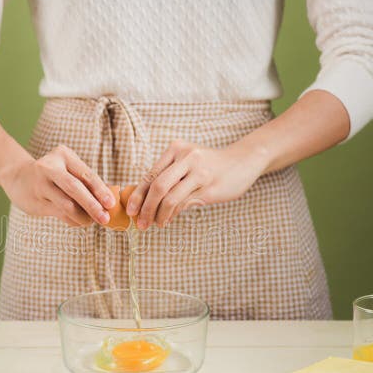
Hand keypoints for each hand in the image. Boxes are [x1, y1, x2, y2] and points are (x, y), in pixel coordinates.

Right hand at [1, 145, 115, 226]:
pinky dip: (72, 220)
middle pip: (75, 188)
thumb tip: (111, 201)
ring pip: (67, 204)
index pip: (86, 174)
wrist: (17, 177)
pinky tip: (78, 222)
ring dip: (83, 216)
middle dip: (92, 205)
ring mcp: (40, 184)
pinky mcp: (36, 200)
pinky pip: (59, 213)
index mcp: (63, 155)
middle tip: (105, 219)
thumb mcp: (67, 170)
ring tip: (91, 222)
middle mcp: (49, 167)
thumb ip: (86, 182)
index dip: (100, 190)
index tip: (111, 204)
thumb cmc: (53, 175)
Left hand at [125, 139, 264, 229]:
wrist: (242, 161)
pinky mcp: (209, 188)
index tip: (130, 210)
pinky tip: (168, 220)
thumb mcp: (186, 162)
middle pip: (158, 186)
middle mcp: (187, 158)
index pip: (151, 175)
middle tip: (141, 223)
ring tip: (155, 224)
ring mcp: (199, 173)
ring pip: (171, 198)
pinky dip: (173, 215)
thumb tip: (142, 200)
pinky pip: (185, 204)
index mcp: (176, 149)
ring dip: (159, 215)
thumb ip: (167, 175)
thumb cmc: (209, 165)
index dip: (137, 195)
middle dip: (146, 208)